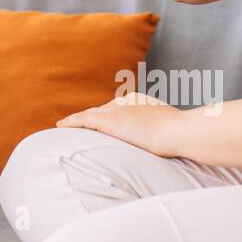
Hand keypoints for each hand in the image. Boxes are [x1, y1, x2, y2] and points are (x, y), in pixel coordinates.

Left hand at [56, 91, 182, 156]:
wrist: (178, 132)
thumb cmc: (181, 135)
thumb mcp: (172, 128)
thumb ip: (166, 131)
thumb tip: (175, 140)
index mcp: (141, 101)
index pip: (119, 109)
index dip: (110, 117)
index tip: (105, 124)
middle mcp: (126, 102)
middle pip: (103, 110)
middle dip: (92, 118)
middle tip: (79, 126)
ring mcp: (116, 111)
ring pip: (90, 115)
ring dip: (77, 121)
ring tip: (65, 127)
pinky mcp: (107, 120)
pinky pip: (82, 120)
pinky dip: (70, 122)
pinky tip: (60, 126)